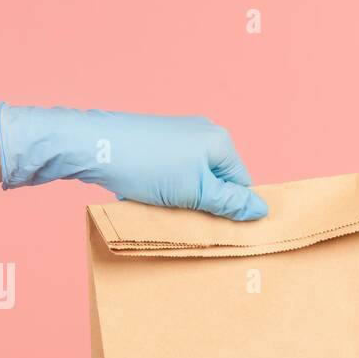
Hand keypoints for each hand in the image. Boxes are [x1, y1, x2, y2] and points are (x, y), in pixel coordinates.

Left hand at [0, 103, 267, 220]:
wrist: (96, 146)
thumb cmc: (148, 166)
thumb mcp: (196, 193)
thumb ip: (231, 204)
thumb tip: (262, 211)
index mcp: (221, 142)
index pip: (242, 184)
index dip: (231, 208)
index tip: (214, 224)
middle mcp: (204, 133)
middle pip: (219, 181)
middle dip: (205, 203)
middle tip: (186, 216)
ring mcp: (179, 135)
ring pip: (194, 179)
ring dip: (183, 198)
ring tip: (164, 204)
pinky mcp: (157, 141)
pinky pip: (174, 172)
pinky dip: (165, 188)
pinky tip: (149, 193)